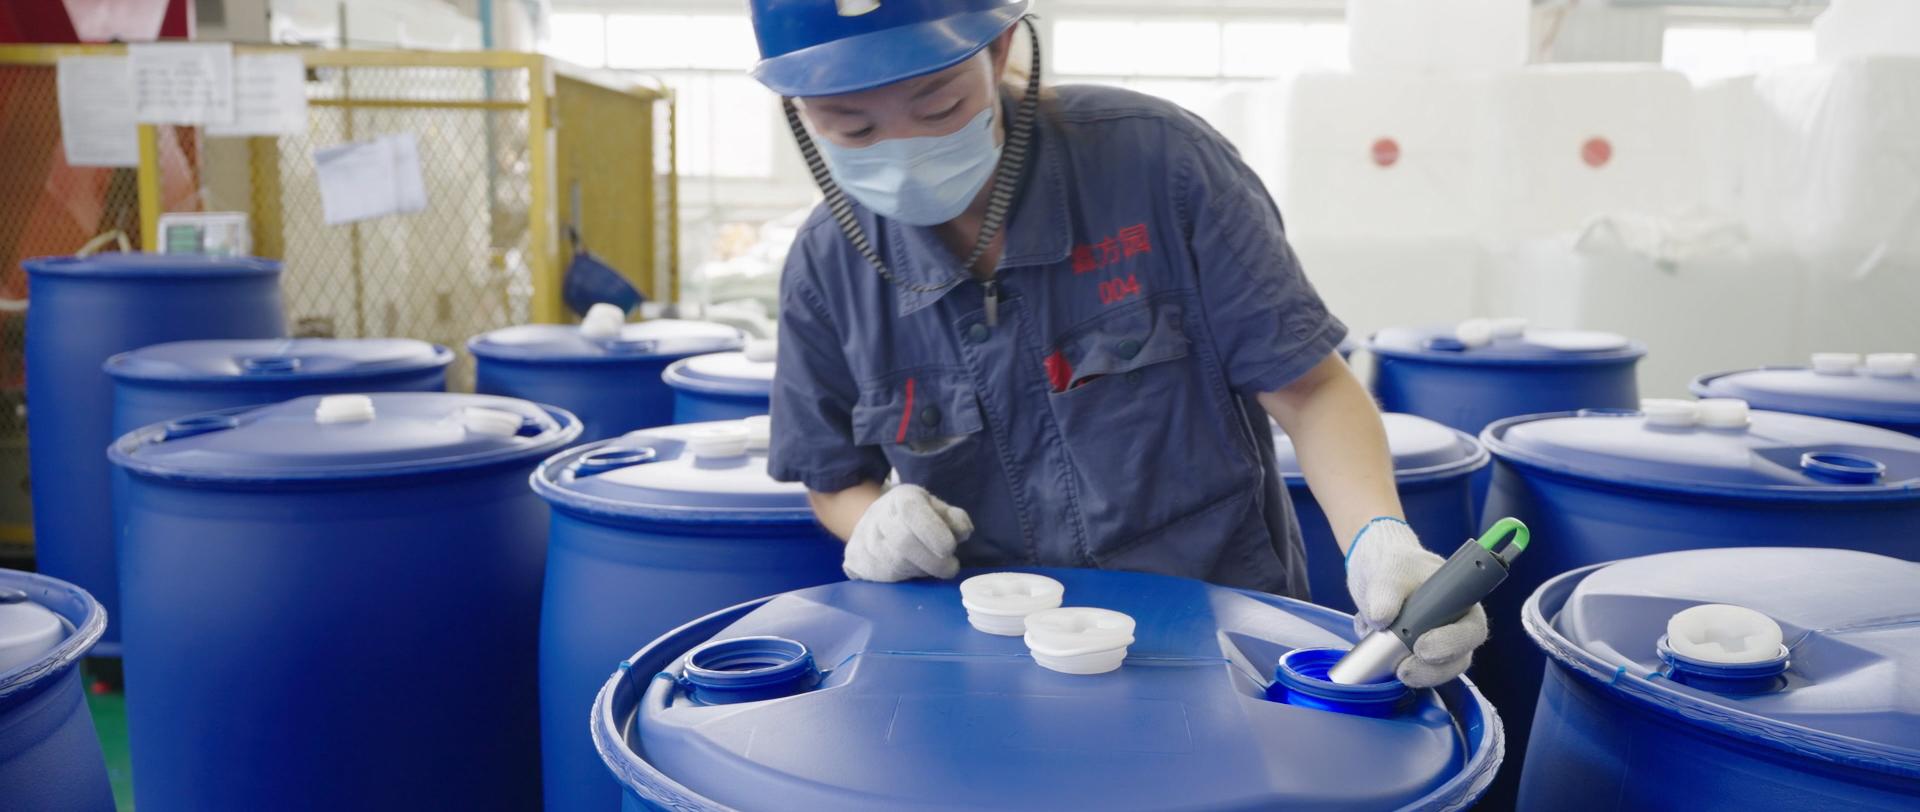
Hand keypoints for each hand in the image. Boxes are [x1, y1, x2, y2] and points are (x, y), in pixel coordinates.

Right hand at [842, 484, 971, 581]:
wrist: (871, 523)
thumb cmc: (914, 517)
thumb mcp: (936, 509)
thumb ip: (953, 518)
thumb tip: (962, 532)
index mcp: (902, 498)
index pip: (912, 512)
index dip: (932, 531)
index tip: (949, 548)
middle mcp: (879, 517)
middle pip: (903, 542)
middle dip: (933, 561)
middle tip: (951, 567)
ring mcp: (865, 540)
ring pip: (896, 564)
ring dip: (922, 570)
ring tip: (932, 566)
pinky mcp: (856, 562)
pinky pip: (884, 576)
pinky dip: (906, 578)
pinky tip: (914, 571)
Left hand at [1345, 518, 1487, 687]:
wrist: (1375, 569)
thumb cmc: (1395, 564)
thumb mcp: (1389, 570)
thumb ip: (1386, 591)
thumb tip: (1381, 618)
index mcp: (1462, 603)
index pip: (1471, 631)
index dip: (1452, 644)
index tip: (1422, 647)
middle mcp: (1454, 627)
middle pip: (1457, 660)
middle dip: (1430, 670)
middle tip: (1403, 669)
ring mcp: (1435, 644)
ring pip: (1433, 672)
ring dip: (1410, 674)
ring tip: (1385, 663)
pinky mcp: (1411, 655)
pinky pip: (1406, 670)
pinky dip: (1388, 666)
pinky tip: (1372, 644)